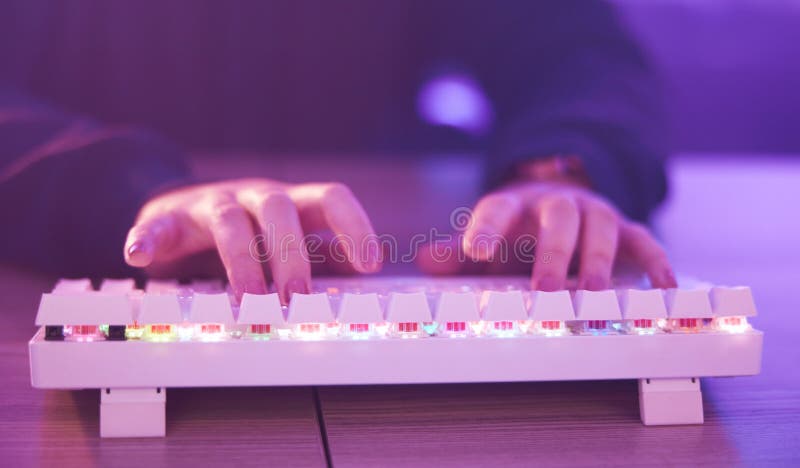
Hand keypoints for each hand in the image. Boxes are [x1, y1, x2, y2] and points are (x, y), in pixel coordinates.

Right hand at [124, 179, 380, 301]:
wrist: (183, 212)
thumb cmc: (249, 235)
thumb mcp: (291, 243)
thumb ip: (324, 259)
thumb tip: (362, 285)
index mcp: (292, 203)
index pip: (330, 199)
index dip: (353, 226)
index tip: (370, 263)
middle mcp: (255, 198)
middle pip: (279, 210)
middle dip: (292, 254)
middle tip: (299, 298)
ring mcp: (211, 205)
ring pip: (228, 221)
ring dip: (240, 260)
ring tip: (248, 299)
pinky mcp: (169, 220)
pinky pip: (157, 226)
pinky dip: (148, 240)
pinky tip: (140, 257)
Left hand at [417, 180, 676, 290]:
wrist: (560, 205)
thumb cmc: (518, 233)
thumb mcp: (485, 239)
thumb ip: (456, 252)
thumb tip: (425, 261)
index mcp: (515, 205)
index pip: (496, 210)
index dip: (486, 229)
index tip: (475, 251)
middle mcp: (556, 205)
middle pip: (557, 218)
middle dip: (552, 252)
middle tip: (545, 289)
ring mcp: (594, 214)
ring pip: (599, 226)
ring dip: (596, 259)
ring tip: (591, 293)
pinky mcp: (624, 229)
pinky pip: (644, 239)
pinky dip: (656, 260)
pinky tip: (662, 285)